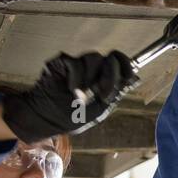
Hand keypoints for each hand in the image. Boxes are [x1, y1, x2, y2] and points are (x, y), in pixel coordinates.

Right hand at [1, 50, 137, 140]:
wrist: (43, 118)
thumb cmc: (69, 117)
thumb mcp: (97, 111)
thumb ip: (114, 95)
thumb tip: (134, 79)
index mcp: (103, 81)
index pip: (121, 63)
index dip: (126, 66)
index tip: (127, 76)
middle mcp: (93, 71)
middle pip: (110, 58)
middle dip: (110, 74)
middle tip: (101, 92)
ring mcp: (78, 65)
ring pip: (94, 58)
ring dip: (90, 78)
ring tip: (80, 95)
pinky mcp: (62, 63)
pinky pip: (76, 62)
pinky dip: (77, 78)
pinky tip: (71, 89)